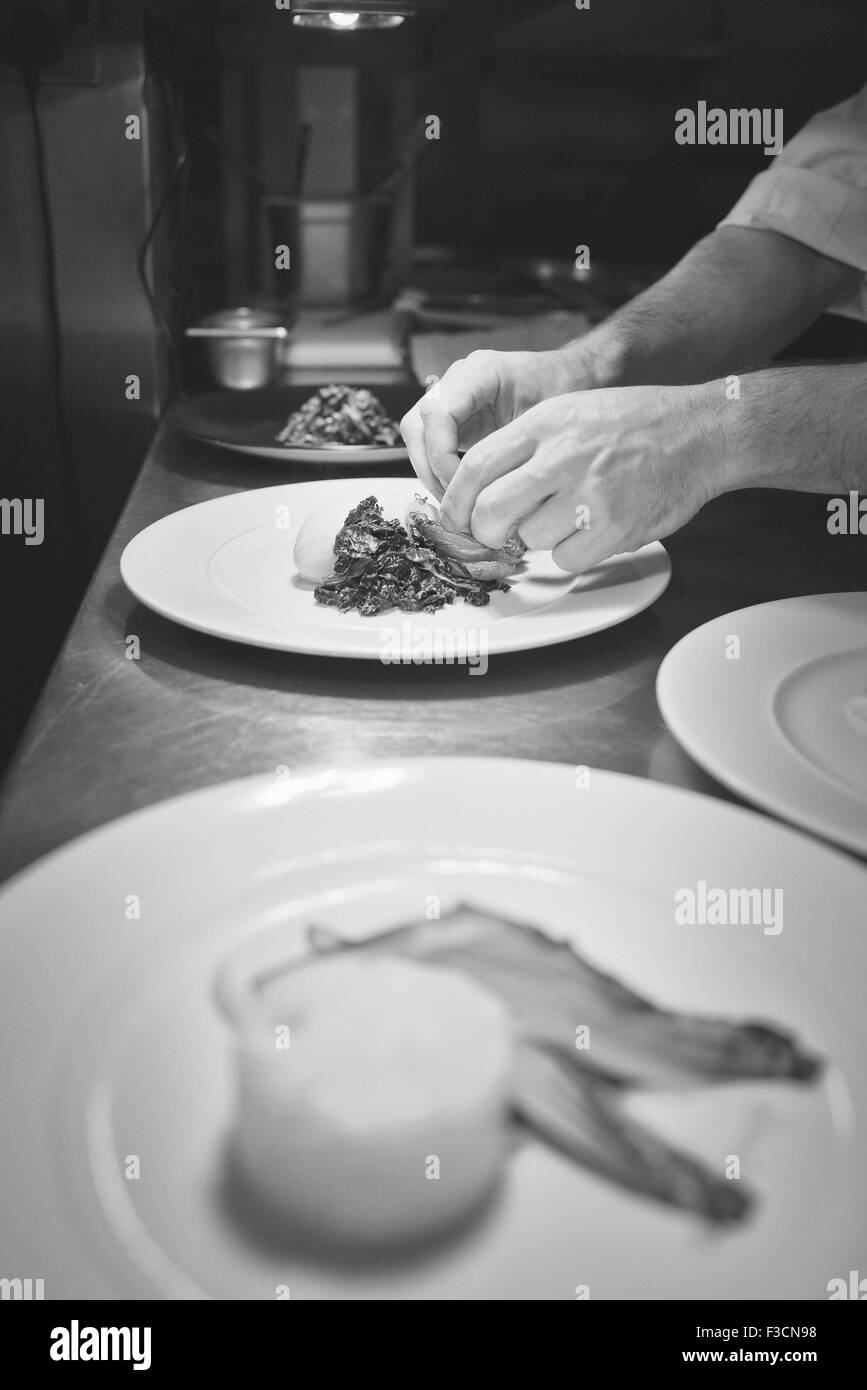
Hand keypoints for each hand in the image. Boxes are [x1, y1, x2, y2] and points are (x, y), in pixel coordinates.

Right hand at [400, 347, 589, 497]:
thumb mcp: (546, 421)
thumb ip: (516, 451)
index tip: (463, 485)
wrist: (573, 378)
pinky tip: (463, 492)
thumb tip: (493, 499)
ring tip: (459, 501)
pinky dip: (439, 469)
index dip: (441, 454)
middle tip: (456, 501)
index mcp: (480, 371)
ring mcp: (454, 396)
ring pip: (417, 436)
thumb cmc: (565, 392)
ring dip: (431, 472)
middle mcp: (460, 379)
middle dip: (430, 468)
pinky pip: (430, 443)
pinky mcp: (455, 414)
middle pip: (416, 424)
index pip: (437, 413)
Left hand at [438, 382, 724, 572]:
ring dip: (540, 538)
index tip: (454, 519)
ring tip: (569, 516)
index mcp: (546, 422)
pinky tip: (591, 530)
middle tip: (496, 534)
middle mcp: (563, 455)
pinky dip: (573, 553)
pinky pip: (566, 559)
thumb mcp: (570, 411)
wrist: (700, 433)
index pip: (475, 467)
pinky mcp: (614, 527)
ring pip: (530, 539)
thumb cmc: (634, 424)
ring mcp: (589, 492)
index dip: (455, 502)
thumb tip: (478, 492)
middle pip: (491, 512)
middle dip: (485, 532)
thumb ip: (524, 446)